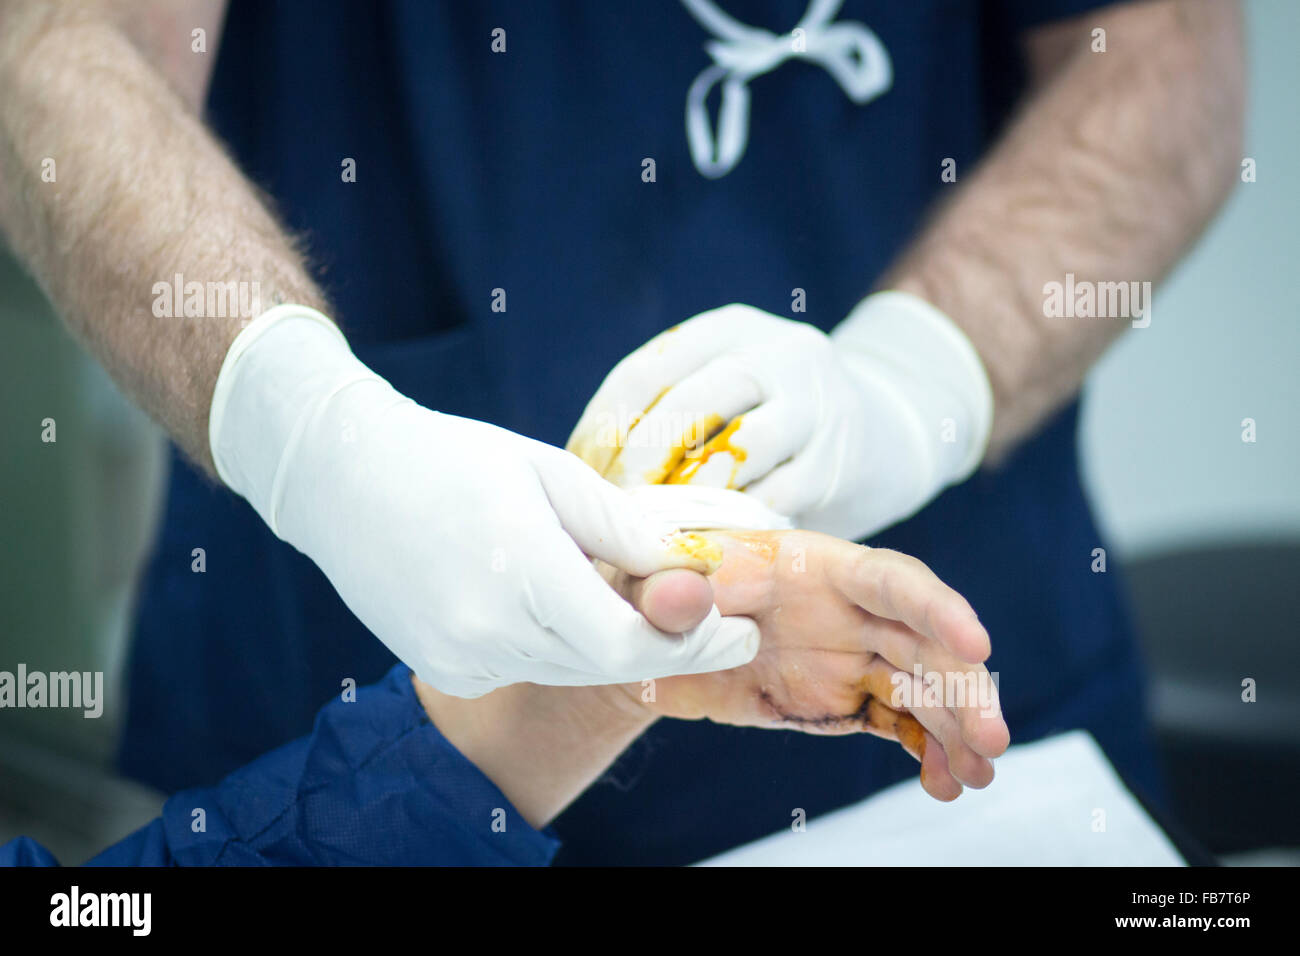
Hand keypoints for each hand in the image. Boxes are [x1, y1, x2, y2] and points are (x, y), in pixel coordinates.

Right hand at [209, 306, 760, 696]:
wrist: (344, 478)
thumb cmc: (450, 459)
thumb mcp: (550, 475)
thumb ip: (623, 530)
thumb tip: (690, 570)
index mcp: (519, 570)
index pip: (627, 643)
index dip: (694, 643)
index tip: (739, 630)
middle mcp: (485, 630)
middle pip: (607, 664)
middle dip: (670, 645)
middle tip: (721, 623)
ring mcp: (459, 657)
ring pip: (571, 669)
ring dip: (617, 643)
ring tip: (638, 594)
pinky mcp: (446, 669)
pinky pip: (530, 667)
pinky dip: (563, 644)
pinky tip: (564, 601)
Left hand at [416, 523, 1006, 823]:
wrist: (632, 638)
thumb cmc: (639, 588)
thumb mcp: (641, 585)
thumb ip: (664, 591)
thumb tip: (682, 596)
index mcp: (805, 563)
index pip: (883, 576)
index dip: (933, 605)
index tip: (975, 642)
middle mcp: (839, 606)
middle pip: (919, 639)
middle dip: (962, 684)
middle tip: (992, 739)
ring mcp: (844, 652)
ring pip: (919, 685)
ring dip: (956, 724)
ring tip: (979, 774)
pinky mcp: (837, 695)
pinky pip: (895, 722)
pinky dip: (925, 750)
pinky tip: (944, 783)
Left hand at [568, 295, 992, 539]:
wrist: (882, 428)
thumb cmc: (770, 416)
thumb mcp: (724, 383)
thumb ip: (667, 407)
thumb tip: (579, 464)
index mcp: (730, 330)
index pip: (648, 370)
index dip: (606, 426)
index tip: (581, 472)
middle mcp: (777, 356)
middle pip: (690, 405)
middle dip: (639, 463)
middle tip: (612, 507)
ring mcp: (813, 408)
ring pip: (733, 454)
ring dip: (683, 498)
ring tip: (649, 527)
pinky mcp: (836, 463)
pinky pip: (770, 500)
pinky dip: (729, 526)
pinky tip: (698, 543)